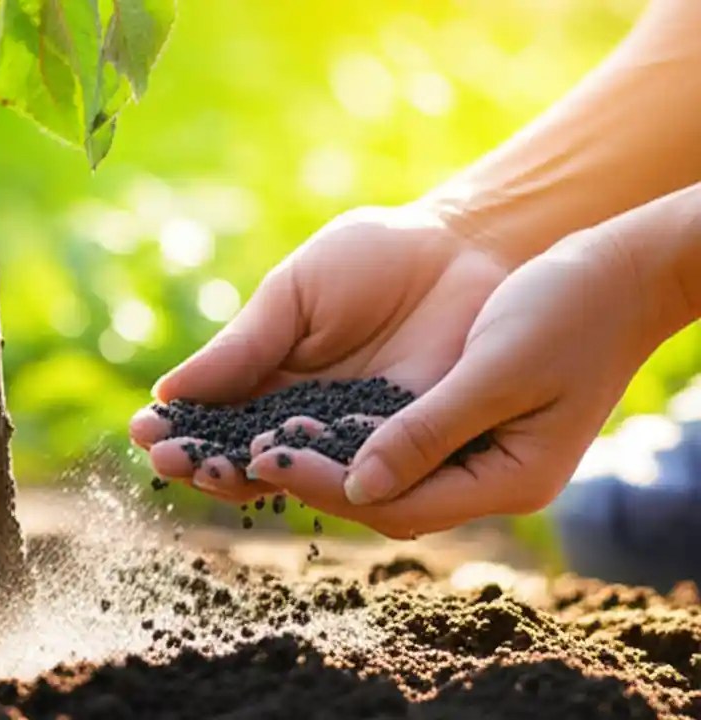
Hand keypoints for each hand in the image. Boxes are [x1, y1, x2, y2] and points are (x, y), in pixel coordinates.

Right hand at [128, 205, 508, 501]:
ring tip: (220, 468)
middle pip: (247, 458)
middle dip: (205, 462)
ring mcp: (357, 439)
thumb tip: (169, 392)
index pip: (216, 420)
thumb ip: (242, 348)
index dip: (180, 430)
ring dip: (254, 475)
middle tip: (171, 463)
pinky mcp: (410, 448)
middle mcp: (307, 421)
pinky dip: (323, 471)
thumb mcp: (293, 295)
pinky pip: (364, 469)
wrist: (462, 247)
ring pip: (300, 474)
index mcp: (270, 382)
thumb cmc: (370, 258)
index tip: (144, 432)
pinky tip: (284, 464)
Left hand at [264, 228, 661, 537]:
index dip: (326, 484)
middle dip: (301, 478)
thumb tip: (357, 485)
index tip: (265, 460)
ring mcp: (469, 451)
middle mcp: (482, 477)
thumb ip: (428, 429)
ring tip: (243, 440)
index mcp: (506, 479)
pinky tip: (286, 413)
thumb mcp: (496, 367)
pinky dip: (333, 429)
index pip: (395, 503)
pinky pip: (381, 436)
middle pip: (374, 497)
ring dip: (308, 456)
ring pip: (371, 469)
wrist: (616, 269)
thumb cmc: (570, 309)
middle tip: (236, 459)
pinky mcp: (452, 418)